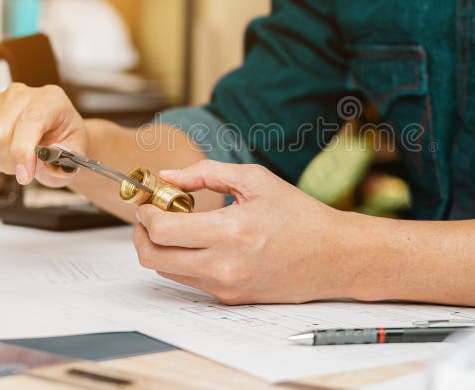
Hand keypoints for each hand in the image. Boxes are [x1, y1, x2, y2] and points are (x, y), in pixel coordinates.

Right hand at [0, 83, 87, 187]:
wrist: (53, 134)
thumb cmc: (64, 142)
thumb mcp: (76, 155)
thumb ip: (66, 162)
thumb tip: (47, 163)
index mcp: (51, 100)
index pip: (29, 121)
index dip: (23, 153)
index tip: (26, 177)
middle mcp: (21, 94)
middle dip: (8, 163)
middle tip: (21, 170)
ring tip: (10, 162)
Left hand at [133, 160, 359, 303]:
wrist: (333, 257)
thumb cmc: (299, 215)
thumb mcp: (254, 180)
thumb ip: (205, 174)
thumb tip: (168, 176)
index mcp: (229, 232)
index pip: (161, 230)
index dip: (145, 213)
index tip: (148, 200)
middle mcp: (223, 266)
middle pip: (152, 258)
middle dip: (141, 234)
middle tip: (150, 214)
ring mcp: (225, 287)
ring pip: (167, 271)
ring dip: (161, 247)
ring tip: (179, 224)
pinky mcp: (230, 299)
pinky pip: (190, 280)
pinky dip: (183, 259)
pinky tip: (200, 240)